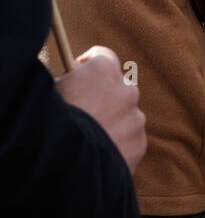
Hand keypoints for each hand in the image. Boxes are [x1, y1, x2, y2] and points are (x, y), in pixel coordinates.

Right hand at [56, 46, 146, 173]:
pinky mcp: (140, 143)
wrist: (66, 162)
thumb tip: (70, 81)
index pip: (103, 56)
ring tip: (88, 139)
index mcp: (104, 69)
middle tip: (84, 109)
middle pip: (118, 86)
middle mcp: (127, 89)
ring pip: (126, 115)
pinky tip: (97, 154)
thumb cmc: (51, 121)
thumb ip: (69, 81)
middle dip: (104, 95)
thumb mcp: (52, 91)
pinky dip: (117, 144)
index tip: (79, 74)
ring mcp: (136, 117)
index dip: (88, 65)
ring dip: (112, 122)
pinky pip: (130, 139)